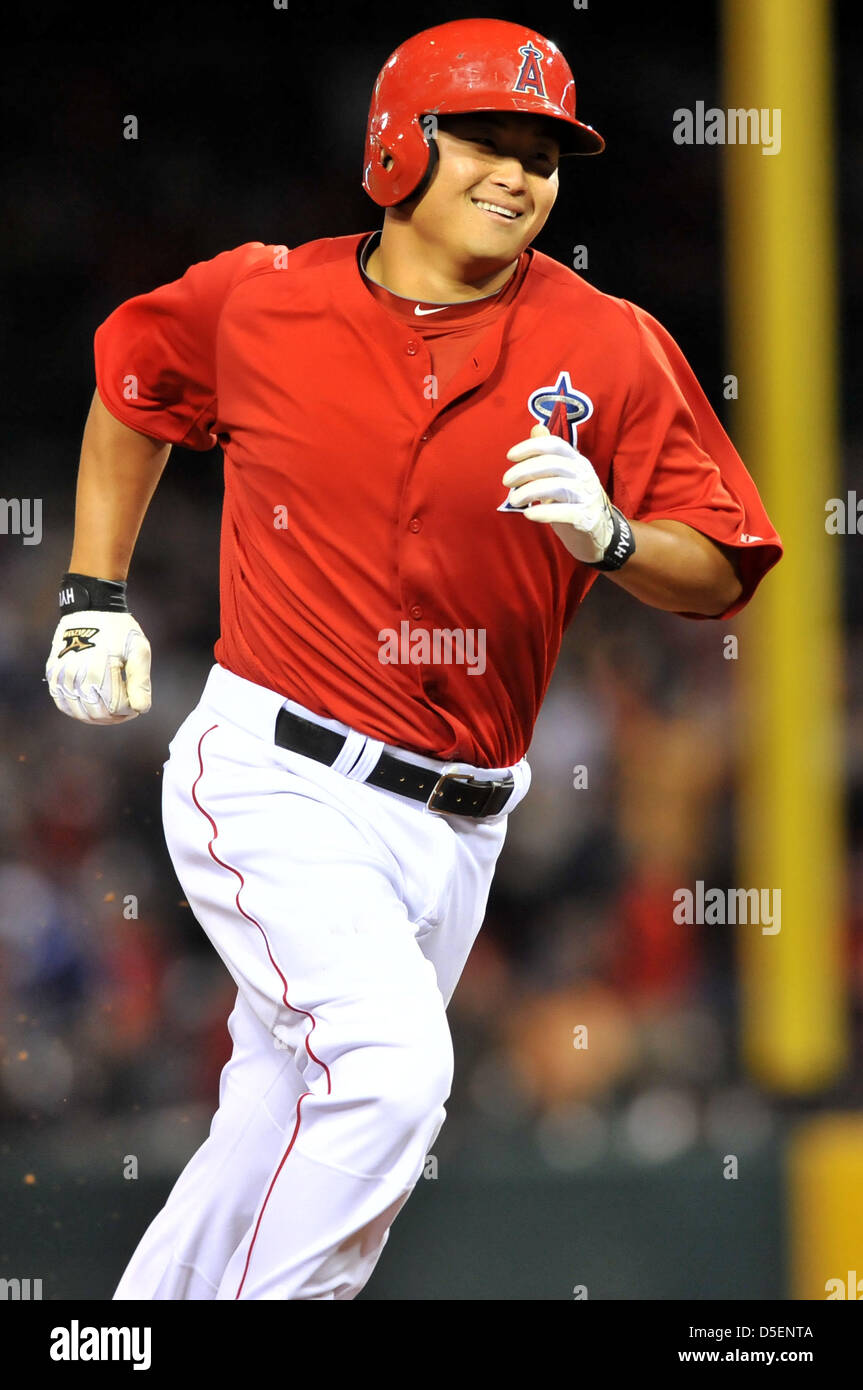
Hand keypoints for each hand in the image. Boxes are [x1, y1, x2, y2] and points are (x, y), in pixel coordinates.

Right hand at [46, 610, 151, 722]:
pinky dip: (76, 709)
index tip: (137, 705)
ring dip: (96, 716)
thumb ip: (140, 681)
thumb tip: (141, 709)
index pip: (115, 708)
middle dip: (115, 717)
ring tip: (110, 709)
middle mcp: (77, 674)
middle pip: (96, 713)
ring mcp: (61, 674)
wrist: (91, 607)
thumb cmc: (119, 629)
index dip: (130, 711)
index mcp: (99, 670)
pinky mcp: (53, 672)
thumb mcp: (138, 650)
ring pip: (78, 712)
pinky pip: (61, 702)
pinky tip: (90, 706)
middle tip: (126, 710)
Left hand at [501, 423, 615, 564]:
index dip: (532, 447)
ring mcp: (588, 497)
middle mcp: (585, 475)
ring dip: (530, 492)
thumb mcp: (561, 476)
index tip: (510, 456)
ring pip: (558, 487)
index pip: (555, 445)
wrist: (599, 533)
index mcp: (577, 461)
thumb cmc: (573, 502)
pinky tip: (529, 514)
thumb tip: (536, 428)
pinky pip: (566, 512)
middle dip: (525, 471)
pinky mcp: (588, 518)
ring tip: (514, 501)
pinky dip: (545, 512)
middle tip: (507, 482)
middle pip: (553, 465)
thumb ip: (548, 455)